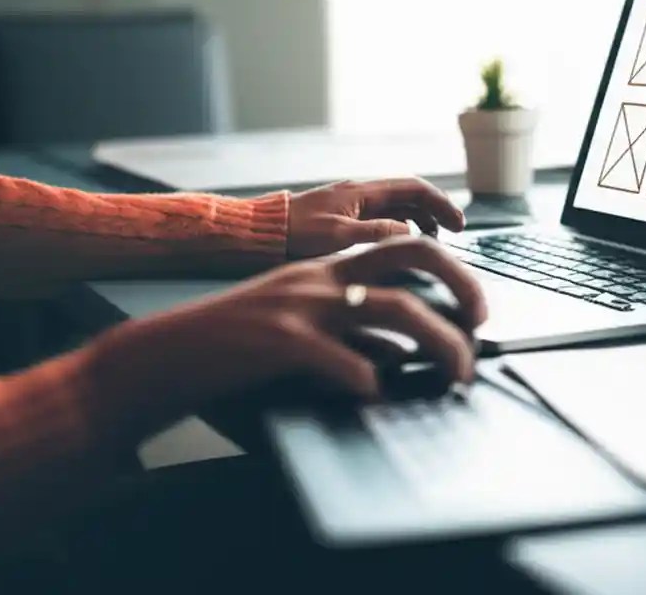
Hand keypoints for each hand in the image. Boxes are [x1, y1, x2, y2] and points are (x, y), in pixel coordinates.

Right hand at [96, 238, 486, 427]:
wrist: (163, 357)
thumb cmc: (232, 349)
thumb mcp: (297, 326)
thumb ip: (348, 332)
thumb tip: (401, 354)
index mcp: (326, 270)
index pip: (404, 248)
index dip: (453, 271)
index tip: (476, 308)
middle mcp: (321, 278)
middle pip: (412, 256)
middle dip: (462, 284)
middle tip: (482, 325)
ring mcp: (303, 307)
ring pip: (397, 309)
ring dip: (440, 342)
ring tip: (457, 374)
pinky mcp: (280, 342)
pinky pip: (345, 360)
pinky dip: (372, 381)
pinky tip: (378, 398)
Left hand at [287, 178, 465, 258]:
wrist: (262, 233)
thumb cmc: (294, 233)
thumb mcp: (338, 236)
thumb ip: (377, 232)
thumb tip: (410, 231)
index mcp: (362, 192)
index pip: (414, 188)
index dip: (441, 204)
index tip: (458, 224)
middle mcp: (361, 194)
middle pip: (410, 196)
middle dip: (436, 211)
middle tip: (453, 233)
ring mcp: (354, 205)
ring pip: (398, 207)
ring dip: (420, 220)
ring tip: (432, 242)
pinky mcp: (345, 218)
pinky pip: (383, 218)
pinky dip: (401, 228)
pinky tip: (402, 244)